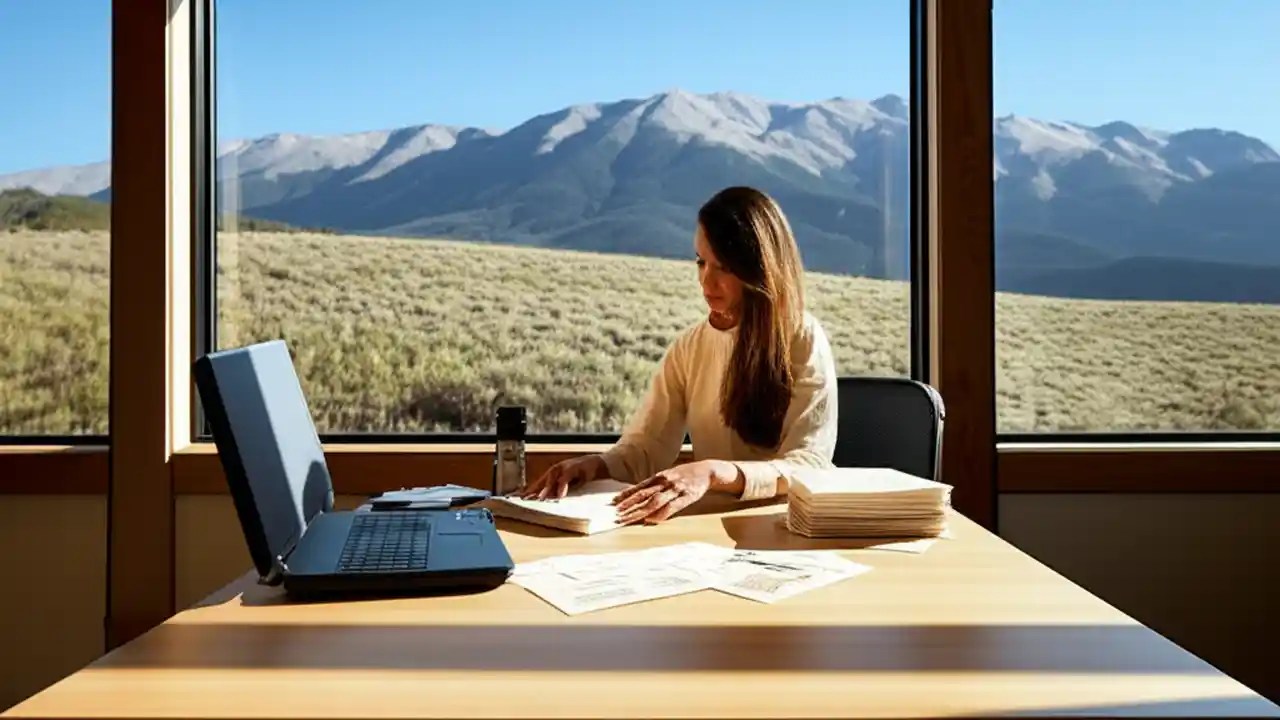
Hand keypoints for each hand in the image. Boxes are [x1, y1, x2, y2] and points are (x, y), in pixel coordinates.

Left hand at [520, 454, 605, 499]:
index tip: (519, 499)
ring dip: (545, 491)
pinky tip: (560, 496)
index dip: (529, 491)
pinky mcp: (572, 469)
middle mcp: (555, 471)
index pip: (538, 484)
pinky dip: (562, 488)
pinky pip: (565, 480)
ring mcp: (563, 469)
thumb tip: (549, 501)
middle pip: (541, 482)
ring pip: (551, 480)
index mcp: (552, 475)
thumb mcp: (569, 485)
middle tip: (524, 500)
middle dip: (533, 491)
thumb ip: (559, 491)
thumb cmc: (582, 475)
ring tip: (540, 500)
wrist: (597, 464)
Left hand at [613, 460, 738, 524]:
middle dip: (628, 505)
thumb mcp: (668, 477)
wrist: (707, 470)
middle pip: (643, 495)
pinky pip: (672, 506)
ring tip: (628, 518)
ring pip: (654, 501)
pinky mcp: (686, 496)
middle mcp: (664, 482)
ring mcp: (675, 489)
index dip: (625, 495)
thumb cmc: (686, 475)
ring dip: (639, 511)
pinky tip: (651, 520)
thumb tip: (639, 496)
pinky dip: (660, 514)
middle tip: (616, 514)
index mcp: (659, 477)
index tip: (613, 503)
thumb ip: (655, 486)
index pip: (638, 487)